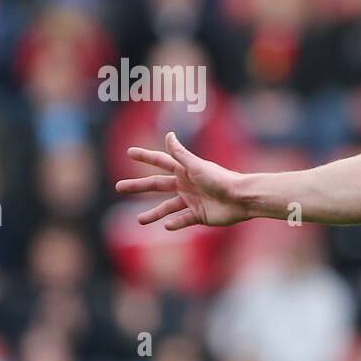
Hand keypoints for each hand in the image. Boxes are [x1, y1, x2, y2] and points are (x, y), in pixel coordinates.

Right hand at [115, 132, 250, 229]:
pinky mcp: (199, 216)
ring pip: (167, 208)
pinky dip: (175, 224)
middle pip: (156, 185)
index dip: (145, 157)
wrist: (241, 198)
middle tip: (118, 187)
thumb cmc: (220, 179)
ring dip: (154, 213)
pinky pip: (183, 221)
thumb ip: (181, 154)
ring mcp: (192, 201)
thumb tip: (168, 134)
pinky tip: (166, 227)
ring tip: (140, 220)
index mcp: (184, 170)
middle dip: (138, 186)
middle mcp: (186, 185)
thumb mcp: (197, 166)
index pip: (160, 161)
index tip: (129, 152)